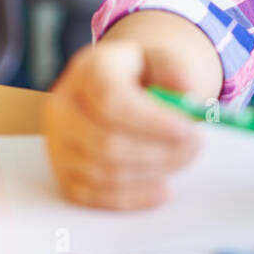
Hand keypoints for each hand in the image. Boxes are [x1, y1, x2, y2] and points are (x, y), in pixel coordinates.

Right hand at [43, 39, 203, 208]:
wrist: (115, 85)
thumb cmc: (140, 73)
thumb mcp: (159, 56)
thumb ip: (174, 67)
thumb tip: (186, 88)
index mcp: (88, 70)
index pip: (112, 100)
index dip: (150, 121)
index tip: (187, 130)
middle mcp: (63, 106)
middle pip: (105, 142)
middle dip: (157, 151)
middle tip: (195, 147)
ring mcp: (58, 143)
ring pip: (102, 173)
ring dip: (150, 174)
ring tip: (183, 160)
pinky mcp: (62, 172)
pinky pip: (94, 196)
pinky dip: (132, 198)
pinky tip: (162, 189)